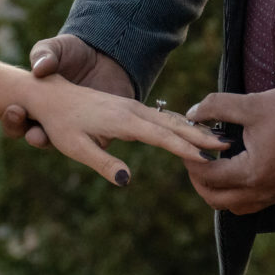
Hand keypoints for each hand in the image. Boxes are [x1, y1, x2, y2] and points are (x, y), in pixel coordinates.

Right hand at [2, 35, 134, 149]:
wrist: (105, 55)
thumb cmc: (73, 52)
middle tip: (33, 134)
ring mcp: (79, 130)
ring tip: (63, 138)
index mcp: (35, 105)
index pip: (17, 121)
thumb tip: (39, 70)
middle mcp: (55, 123)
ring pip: (69, 147)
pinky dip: (97, 140)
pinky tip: (97, 134)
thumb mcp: (56, 48)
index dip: (13, 119)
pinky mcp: (105, 130)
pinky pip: (100, 141)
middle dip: (34, 137)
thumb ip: (44, 55)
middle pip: (39, 139)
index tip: (15, 109)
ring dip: (64, 145)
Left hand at [23, 75, 227, 185]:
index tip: (207, 157)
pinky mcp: (129, 107)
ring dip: (194, 129)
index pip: (161, 137)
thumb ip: (102, 163)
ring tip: (216, 139)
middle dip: (199, 135)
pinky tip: (191, 130)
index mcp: (122, 121)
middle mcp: (131, 110)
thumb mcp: (77, 148)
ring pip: (169, 119)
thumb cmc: (60, 124)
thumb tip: (126, 180)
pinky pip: (161, 117)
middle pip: (172, 124)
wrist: (49, 94)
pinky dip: (180, 124)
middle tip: (226, 144)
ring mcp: (131, 107)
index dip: (185, 148)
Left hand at [183, 88, 274, 213]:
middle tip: (195, 159)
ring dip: (220, 191)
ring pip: (236, 207)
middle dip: (200, 181)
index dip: (191, 160)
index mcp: (251, 173)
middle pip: (217, 200)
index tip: (185, 145)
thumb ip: (216, 107)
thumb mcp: (251, 104)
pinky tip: (240, 171)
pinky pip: (256, 203)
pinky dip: (240, 192)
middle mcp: (263, 192)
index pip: (207, 175)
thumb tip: (192, 114)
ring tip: (215, 167)